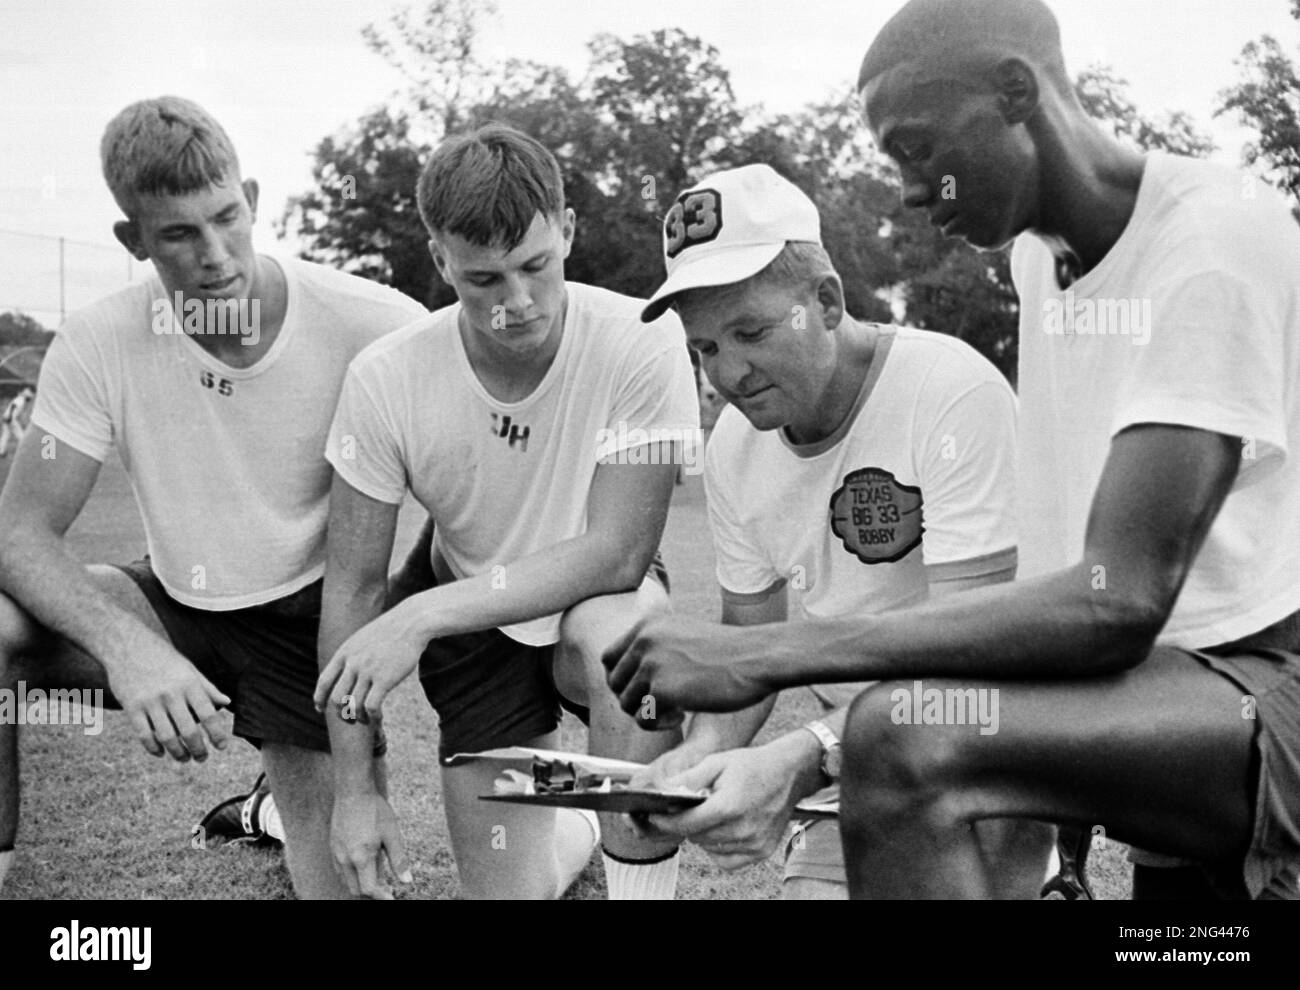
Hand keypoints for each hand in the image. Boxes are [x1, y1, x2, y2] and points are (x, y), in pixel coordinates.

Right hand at [108, 630, 229, 760]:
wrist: (126, 644)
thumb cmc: (162, 657)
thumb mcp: (189, 668)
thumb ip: (207, 688)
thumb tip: (227, 702)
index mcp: (189, 683)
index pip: (209, 714)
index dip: (217, 734)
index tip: (221, 747)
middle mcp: (171, 694)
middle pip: (189, 731)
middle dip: (198, 749)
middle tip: (202, 758)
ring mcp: (150, 701)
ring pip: (167, 737)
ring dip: (178, 753)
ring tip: (184, 759)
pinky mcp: (131, 707)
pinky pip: (144, 735)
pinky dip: (154, 748)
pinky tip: (161, 753)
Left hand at [314, 600, 427, 721]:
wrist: (411, 623)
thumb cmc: (391, 630)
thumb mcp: (363, 637)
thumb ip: (352, 654)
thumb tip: (346, 670)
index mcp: (345, 652)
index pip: (324, 681)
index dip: (319, 698)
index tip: (320, 708)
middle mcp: (353, 663)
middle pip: (336, 698)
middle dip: (340, 713)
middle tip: (349, 719)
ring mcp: (368, 671)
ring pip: (353, 705)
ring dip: (358, 718)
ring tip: (366, 720)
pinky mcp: (385, 679)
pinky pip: (371, 706)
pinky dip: (372, 716)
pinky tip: (378, 717)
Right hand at [331, 790, 411, 898]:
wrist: (353, 792)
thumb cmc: (375, 811)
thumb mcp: (392, 834)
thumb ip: (399, 860)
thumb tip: (406, 882)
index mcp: (361, 858)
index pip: (368, 889)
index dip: (381, 896)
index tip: (391, 897)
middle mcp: (345, 859)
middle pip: (355, 889)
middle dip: (370, 893)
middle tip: (385, 890)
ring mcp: (336, 853)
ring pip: (346, 881)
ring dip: (360, 885)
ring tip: (376, 878)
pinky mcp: (332, 846)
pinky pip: (340, 870)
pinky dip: (351, 875)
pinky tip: (363, 866)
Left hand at [602, 616, 771, 728]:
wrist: (758, 657)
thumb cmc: (727, 652)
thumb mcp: (683, 634)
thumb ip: (654, 648)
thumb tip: (623, 678)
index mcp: (647, 625)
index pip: (609, 658)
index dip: (621, 680)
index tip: (642, 691)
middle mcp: (644, 640)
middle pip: (615, 684)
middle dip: (634, 700)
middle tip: (661, 705)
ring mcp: (652, 664)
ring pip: (626, 704)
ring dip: (648, 713)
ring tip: (675, 710)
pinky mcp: (663, 689)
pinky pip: (643, 719)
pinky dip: (659, 724)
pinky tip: (681, 716)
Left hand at [633, 734, 820, 869]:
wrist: (789, 773)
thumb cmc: (752, 765)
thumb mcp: (717, 762)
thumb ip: (689, 780)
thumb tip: (663, 793)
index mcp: (730, 805)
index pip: (687, 823)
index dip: (665, 822)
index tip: (652, 817)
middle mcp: (743, 829)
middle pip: (696, 837)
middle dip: (683, 824)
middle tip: (682, 810)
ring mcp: (754, 843)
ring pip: (709, 848)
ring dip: (701, 835)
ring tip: (708, 815)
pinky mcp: (761, 852)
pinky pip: (726, 860)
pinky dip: (717, 848)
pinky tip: (721, 830)